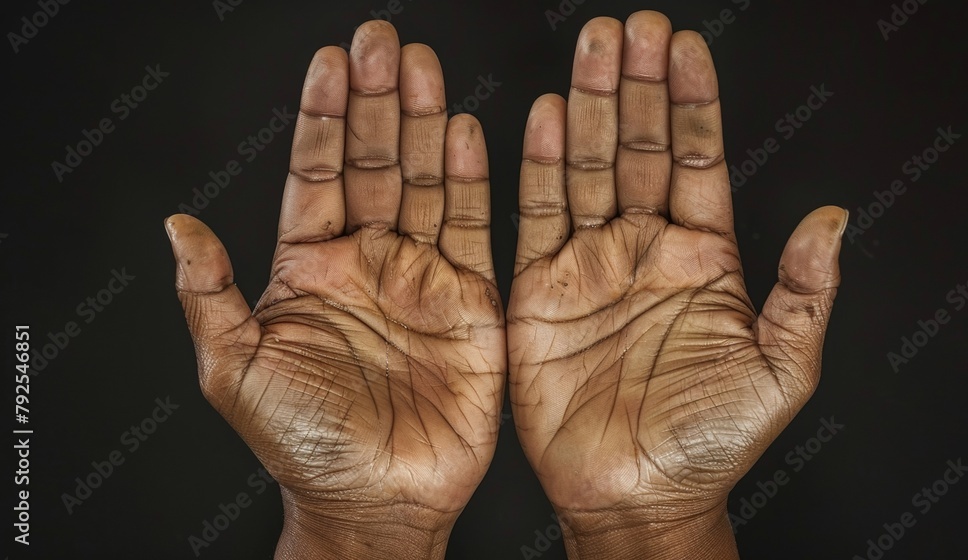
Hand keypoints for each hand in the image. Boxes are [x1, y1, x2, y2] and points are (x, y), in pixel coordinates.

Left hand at [165, 21, 504, 559]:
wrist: (376, 501)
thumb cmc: (303, 444)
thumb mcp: (234, 370)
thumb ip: (208, 296)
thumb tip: (177, 228)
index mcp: (311, 267)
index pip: (317, 172)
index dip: (323, 116)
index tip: (330, 61)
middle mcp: (370, 260)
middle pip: (376, 162)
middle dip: (379, 100)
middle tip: (383, 40)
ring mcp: (423, 276)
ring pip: (427, 182)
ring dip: (425, 123)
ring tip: (424, 66)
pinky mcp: (472, 302)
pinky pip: (476, 231)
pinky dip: (474, 181)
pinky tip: (468, 132)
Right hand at [507, 12, 846, 558]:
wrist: (638, 495)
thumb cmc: (710, 443)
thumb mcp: (780, 369)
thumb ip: (803, 292)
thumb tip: (833, 220)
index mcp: (704, 258)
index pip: (699, 160)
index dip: (693, 102)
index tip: (686, 46)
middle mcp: (645, 250)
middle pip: (640, 149)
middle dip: (636, 86)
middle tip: (629, 28)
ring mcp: (591, 266)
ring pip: (587, 169)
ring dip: (588, 109)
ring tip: (590, 52)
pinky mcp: (541, 292)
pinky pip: (535, 219)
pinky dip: (535, 169)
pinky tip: (539, 120)